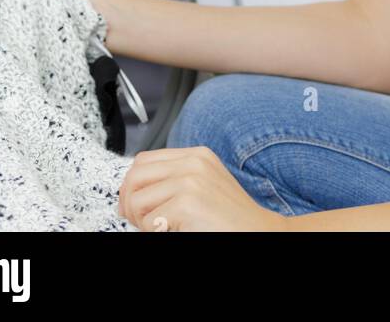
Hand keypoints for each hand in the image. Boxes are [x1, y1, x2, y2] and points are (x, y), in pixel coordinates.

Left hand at [118, 145, 288, 232]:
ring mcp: (191, 181)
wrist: (260, 233)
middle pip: (135, 176)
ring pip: (137, 200)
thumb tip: (134, 191)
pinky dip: (154, 233)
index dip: (132, 186)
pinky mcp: (188, 203)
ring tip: (160, 229)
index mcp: (197, 155)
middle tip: (140, 223)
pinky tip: (174, 232)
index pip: (144, 161)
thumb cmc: (231, 219)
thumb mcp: (204, 187)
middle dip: (129, 202)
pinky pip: (150, 222)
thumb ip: (176, 180)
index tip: (135, 207)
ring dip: (142, 221)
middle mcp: (193, 163)